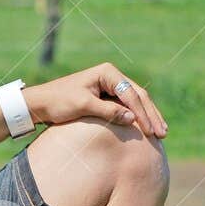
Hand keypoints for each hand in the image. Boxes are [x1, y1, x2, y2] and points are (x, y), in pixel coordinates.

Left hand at [23, 63, 166, 137]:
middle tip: (163, 133)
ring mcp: (111, 85)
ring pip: (137, 101)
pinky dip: (139, 118)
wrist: (42, 103)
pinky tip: (148, 128)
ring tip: (162, 132)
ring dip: (149, 117)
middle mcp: (112, 76)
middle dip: (152, 115)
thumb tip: (133, 118)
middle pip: (139, 96)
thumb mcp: (83, 106)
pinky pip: (128, 106)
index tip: (151, 131)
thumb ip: (108, 111)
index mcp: (108, 72)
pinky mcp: (108, 96)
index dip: (142, 114)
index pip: (131, 94)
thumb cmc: (59, 102)